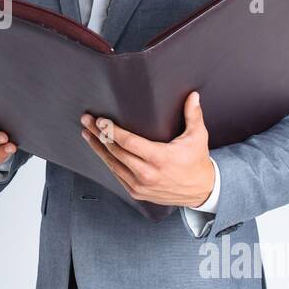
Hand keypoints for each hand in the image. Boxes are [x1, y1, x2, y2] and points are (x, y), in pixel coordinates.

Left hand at [80, 91, 214, 206]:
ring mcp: (140, 185)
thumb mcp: (198, 137)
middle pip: (116, 152)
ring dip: (98, 148)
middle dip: (99, 135)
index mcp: (160, 158)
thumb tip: (193, 95)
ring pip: (112, 165)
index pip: (129, 142)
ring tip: (87, 134)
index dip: (112, 131)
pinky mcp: (137, 193)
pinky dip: (108, 162)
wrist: (202, 191)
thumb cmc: (197, 161)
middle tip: (87, 121)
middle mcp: (147, 174)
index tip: (100, 121)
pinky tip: (100, 151)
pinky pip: (117, 175)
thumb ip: (193, 115)